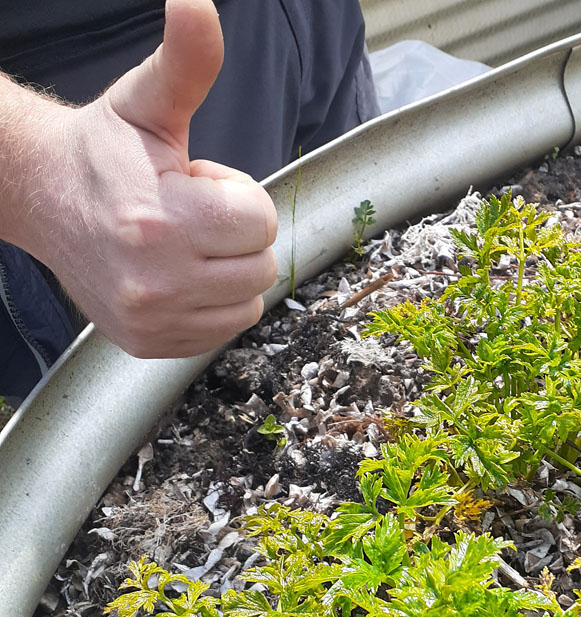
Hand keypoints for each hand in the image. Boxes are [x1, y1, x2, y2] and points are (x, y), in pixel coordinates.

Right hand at [25, 0, 277, 357]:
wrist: (45, 200)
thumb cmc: (104, 153)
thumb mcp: (149, 102)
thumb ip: (187, 61)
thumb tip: (197, 3)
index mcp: (160, 221)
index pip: (259, 220)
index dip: (238, 196)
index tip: (198, 185)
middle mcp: (156, 281)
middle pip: (260, 266)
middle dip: (237, 234)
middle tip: (192, 214)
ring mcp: (153, 320)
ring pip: (248, 302)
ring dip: (230, 271)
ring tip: (186, 244)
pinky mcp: (150, 344)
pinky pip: (223, 330)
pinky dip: (214, 303)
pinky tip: (181, 275)